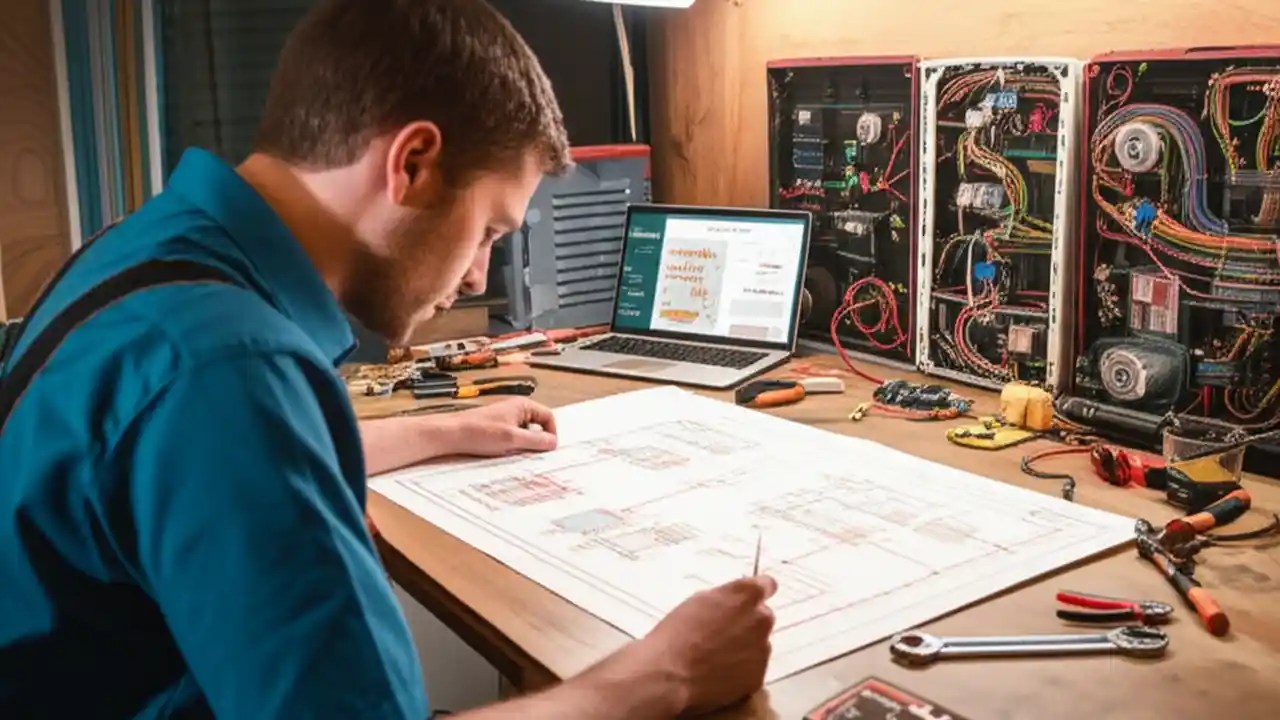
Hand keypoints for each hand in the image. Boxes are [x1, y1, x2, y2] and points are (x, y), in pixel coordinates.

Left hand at [449, 398, 557, 455]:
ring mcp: (506, 418)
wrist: (451, 434)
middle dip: (537, 441)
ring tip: (514, 453)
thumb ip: (536, 441)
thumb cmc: (479, 432)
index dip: (551, 433)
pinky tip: (504, 453)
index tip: (547, 449)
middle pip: (538, 425)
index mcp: (523, 405)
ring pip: (526, 433)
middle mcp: (516, 409)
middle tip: (532, 455)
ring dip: (524, 445)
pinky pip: (514, 437)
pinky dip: (514, 446)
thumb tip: (554, 443)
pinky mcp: (498, 428)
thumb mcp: (513, 439)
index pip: (549, 417)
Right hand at [640, 575, 777, 715]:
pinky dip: (740, 671)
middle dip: (747, 624)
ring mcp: (761, 651)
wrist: (671, 675)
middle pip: (762, 618)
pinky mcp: (757, 677)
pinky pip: (753, 670)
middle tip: (721, 633)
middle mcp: (760, 621)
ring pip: (758, 646)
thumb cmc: (677, 638)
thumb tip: (731, 601)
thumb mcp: (697, 601)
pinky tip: (717, 672)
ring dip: (743, 648)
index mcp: (745, 596)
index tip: (751, 598)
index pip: (766, 585)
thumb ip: (725, 597)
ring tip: (714, 656)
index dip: (757, 593)